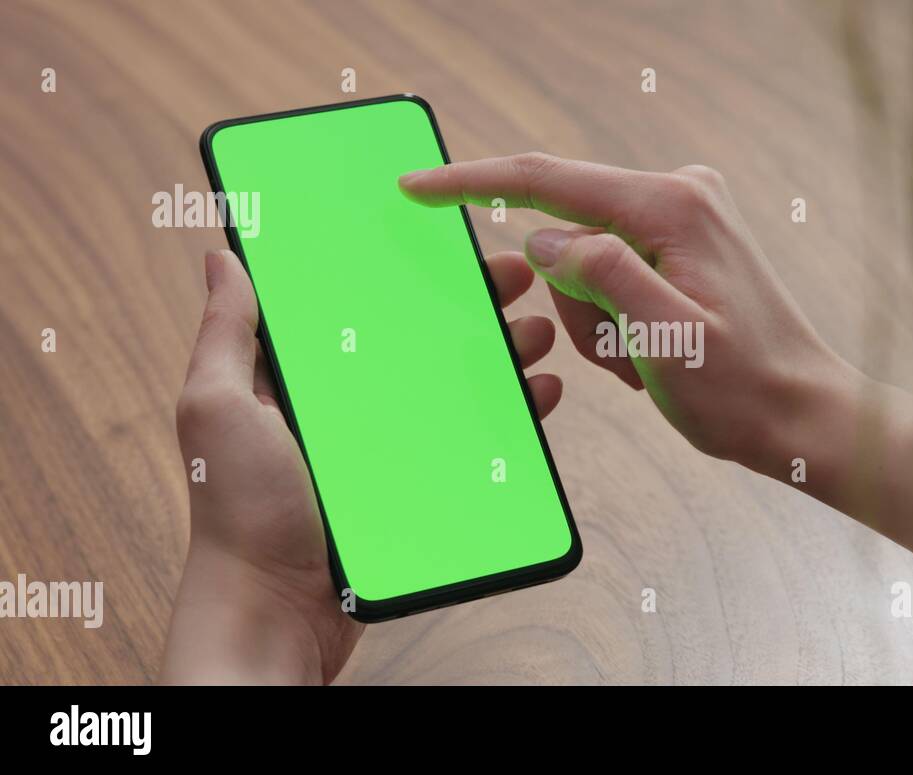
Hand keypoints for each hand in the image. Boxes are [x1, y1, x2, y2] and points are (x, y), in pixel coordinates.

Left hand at [161, 248, 561, 683]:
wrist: (278, 611)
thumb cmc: (237, 511)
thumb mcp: (217, 410)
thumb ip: (225, 335)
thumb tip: (220, 256)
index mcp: (301, 376)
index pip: (361, 305)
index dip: (404, 268)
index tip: (448, 241)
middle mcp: (347, 403)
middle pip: (419, 337)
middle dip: (470, 303)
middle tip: (515, 276)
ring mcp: (386, 445)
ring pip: (454, 384)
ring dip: (500, 353)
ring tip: (537, 333)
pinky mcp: (417, 484)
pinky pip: (472, 439)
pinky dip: (510, 414)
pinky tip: (539, 394)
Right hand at [399, 154, 912, 576]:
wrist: (799, 414)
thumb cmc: (743, 389)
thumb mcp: (664, 341)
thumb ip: (600, 275)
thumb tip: (543, 238)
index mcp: (672, 208)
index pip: (548, 180)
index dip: (473, 183)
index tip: (414, 187)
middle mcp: (679, 195)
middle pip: (566, 233)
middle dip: (575, 306)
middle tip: (626, 358)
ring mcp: (682, 217)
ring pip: (582, 264)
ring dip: (596, 324)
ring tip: (645, 362)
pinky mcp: (681, 242)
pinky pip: (609, 277)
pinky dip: (614, 323)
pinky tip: (654, 354)